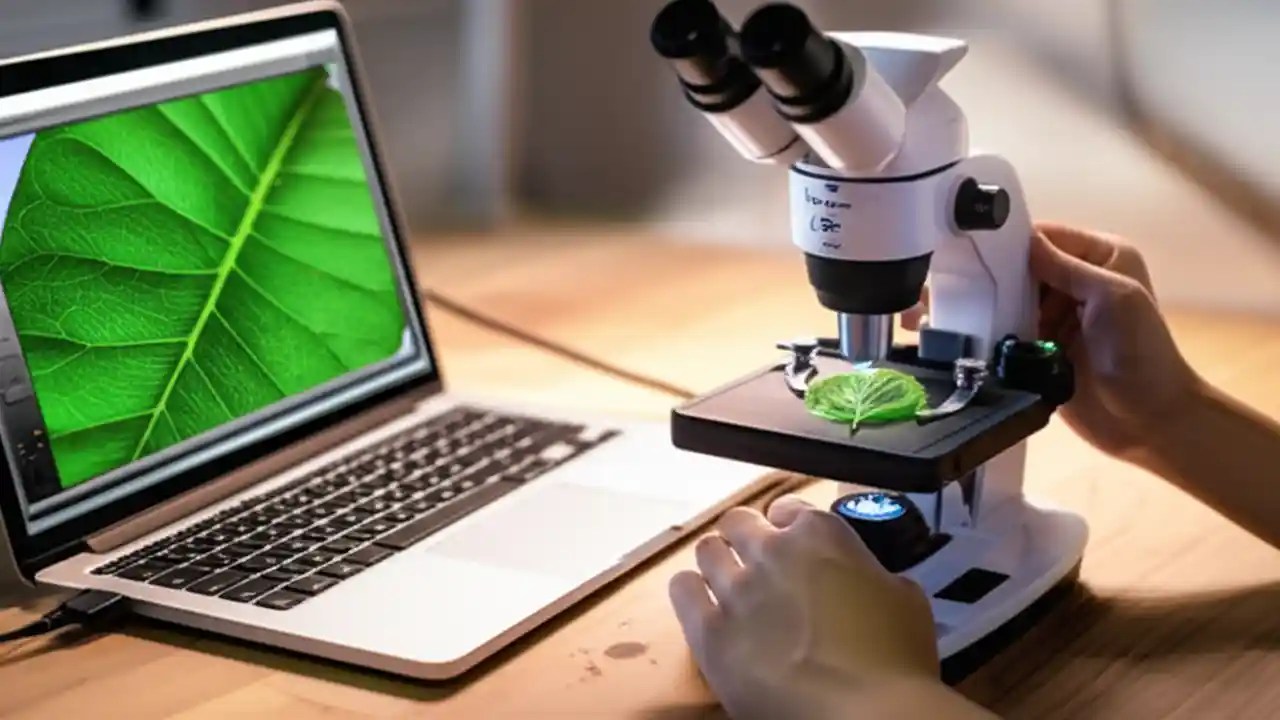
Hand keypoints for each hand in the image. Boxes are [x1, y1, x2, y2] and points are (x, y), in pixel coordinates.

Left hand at [668, 496, 981, 719]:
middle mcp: (771, 551)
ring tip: (729, 586)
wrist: (865, 714)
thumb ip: (870, 573)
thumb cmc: (896, 660)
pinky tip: (703, 604)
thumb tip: (859, 578)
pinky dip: (691, 592)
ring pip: (707, 551)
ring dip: (718, 563)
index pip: (789, 508)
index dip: (789, 527)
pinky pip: (682, 590)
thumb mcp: (905, 598)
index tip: (792, 545)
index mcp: (820, 534)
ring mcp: (736, 590)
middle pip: (739, 523)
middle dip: (747, 539)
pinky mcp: (708, 632)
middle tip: (758, 565)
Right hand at [906, 223, 1202, 459]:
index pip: (1048, 237)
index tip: (972, 245)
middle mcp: (1077, 282)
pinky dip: (988, 331)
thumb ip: (1065, 266)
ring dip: (985, 304)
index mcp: (1102, 258)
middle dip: (992, 275)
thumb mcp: (1110, 296)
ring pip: (1010, 299)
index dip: (1013, 242)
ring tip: (945, 307)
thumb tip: (1021, 239)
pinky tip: (960, 332)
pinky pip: (1007, 331)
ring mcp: (1057, 317)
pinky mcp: (1040, 349)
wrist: (1149, 420)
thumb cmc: (1140, 351)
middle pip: (1022, 267)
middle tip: (949, 280)